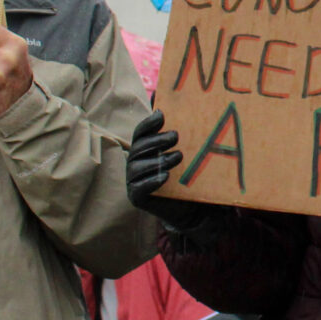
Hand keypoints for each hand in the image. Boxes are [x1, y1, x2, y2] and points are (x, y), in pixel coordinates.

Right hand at [125, 111, 203, 232]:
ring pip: (137, 167)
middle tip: (176, 136)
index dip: (148, 124)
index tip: (162, 116)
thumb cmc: (184, 176)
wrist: (188, 206)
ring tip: (178, 156)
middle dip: (156, 140)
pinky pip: (138, 188)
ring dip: (157, 160)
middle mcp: (134, 163)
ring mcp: (133, 181)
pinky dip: (151, 181)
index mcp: (142, 150)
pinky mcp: (136, 197)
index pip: (139, 133)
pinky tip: (166, 176)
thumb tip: (175, 113)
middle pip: (138, 148)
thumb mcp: (184, 154)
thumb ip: (178, 137)